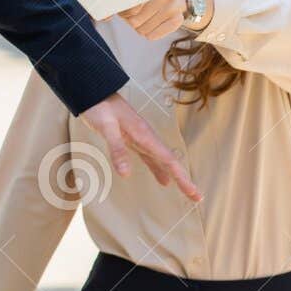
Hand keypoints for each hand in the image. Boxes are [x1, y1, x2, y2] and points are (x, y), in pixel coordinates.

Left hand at [78, 92, 202, 200]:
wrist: (93, 93)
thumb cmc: (99, 107)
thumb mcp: (106, 128)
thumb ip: (117, 149)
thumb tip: (126, 174)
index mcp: (144, 135)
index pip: (169, 160)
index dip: (182, 178)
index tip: (195, 193)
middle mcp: (146, 138)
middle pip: (170, 162)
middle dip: (184, 180)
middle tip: (197, 198)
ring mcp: (140, 139)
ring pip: (162, 161)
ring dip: (174, 176)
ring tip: (186, 191)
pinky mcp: (132, 140)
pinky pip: (150, 158)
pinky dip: (158, 170)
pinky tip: (162, 180)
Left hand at [118, 0, 190, 39]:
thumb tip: (104, 17)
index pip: (130, 5)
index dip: (123, 10)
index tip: (123, 8)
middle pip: (134, 20)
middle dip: (129, 19)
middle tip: (132, 14)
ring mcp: (173, 7)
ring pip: (142, 30)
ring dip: (138, 27)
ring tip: (142, 18)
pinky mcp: (178, 20)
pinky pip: (153, 36)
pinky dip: (148, 33)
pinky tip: (151, 24)